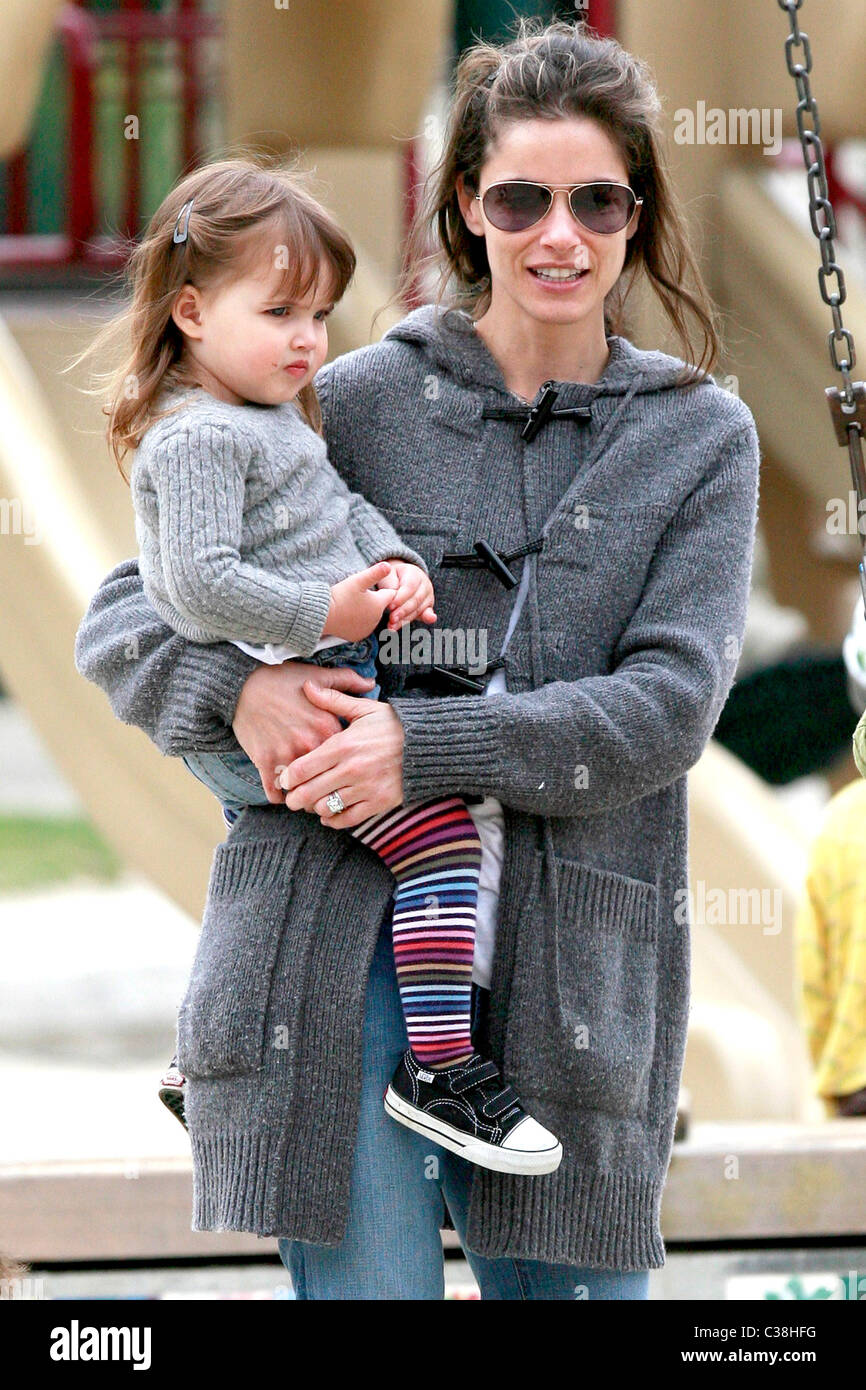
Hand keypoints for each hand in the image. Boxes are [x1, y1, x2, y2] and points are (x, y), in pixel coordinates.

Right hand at [231, 660, 376, 803]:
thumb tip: (371, 684)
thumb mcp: (318, 675)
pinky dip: (278, 795)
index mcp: (327, 727)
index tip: (340, 768)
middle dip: (326, 786)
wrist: (243, 684)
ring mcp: (287, 755)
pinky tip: (281, 789)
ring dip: (302, 793)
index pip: (346, 759)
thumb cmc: (281, 679)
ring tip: (302, 790)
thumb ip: (347, 681)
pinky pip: (275, 794)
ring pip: (302, 791)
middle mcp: (310, 744)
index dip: (343, 765)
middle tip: (323, 787)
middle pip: (327, 780)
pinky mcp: (265, 763)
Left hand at [278, 681, 404, 826]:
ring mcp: (365, 788)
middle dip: (295, 799)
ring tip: (312, 803)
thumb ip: (332, 700)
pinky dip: (333, 820)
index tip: (284, 780)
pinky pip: (347, 819)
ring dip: (314, 807)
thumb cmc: (393, 725)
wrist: (428, 745)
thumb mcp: (363, 708)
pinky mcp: (378, 802)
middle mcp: (351, 769)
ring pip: (325, 807)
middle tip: (292, 799)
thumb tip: (306, 686)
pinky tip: (329, 814)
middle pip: (309, 793)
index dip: (287, 778)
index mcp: (343, 746)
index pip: (302, 768)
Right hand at [324, 561, 396, 642]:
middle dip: (374, 600)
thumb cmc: (340, 596)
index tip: (369, 586)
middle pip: (381, 606)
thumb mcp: (358, 580)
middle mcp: (377, 620)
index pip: (391, 593)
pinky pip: (362, 626)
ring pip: (372, 616)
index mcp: (380, 605)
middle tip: (357, 595)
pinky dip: (358, 622)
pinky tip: (348, 615)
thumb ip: (375, 573)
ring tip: (352, 604)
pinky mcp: (358, 636)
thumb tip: (389, 565)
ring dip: (366, 611)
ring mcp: (367, 629)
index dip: (382, 587)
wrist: (323, 615)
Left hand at [383, 560, 436, 629]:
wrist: (399, 579)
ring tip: (393, 626)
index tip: (390, 606)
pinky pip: (426, 614)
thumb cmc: (390, 578)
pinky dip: (427, 618)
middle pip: (416, 599)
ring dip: (406, 619)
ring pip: (419, 609)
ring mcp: (428, 596)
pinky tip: (429, 620)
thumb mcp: (387, 576)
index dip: (401, 597)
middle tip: (392, 619)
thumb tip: (392, 597)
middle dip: (403, 611)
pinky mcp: (428, 607)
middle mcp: (424, 584)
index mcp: (413, 573)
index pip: (410, 586)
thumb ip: (390, 584)